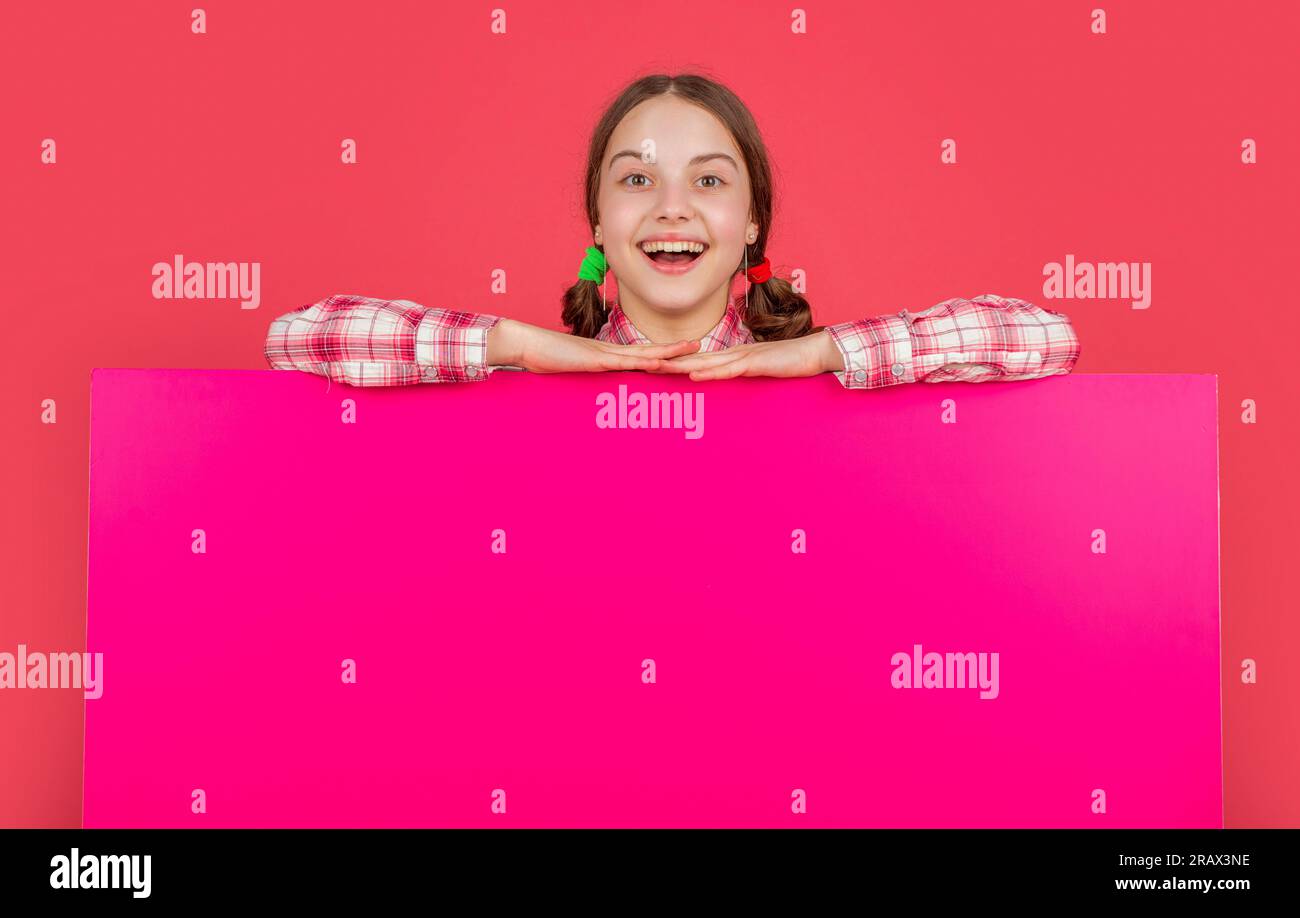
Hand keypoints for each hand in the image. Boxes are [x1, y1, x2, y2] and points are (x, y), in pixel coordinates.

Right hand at [492, 318, 702, 373]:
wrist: (526, 343)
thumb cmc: (544, 358)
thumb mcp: (570, 370)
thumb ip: (584, 374)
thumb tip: (593, 382)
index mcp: (605, 355)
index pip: (639, 356)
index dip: (661, 354)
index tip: (681, 354)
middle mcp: (609, 352)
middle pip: (648, 350)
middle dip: (674, 349)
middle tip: (699, 345)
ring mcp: (603, 354)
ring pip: (642, 353)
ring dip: (667, 352)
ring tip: (690, 349)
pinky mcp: (594, 360)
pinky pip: (623, 361)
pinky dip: (642, 362)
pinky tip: (658, 362)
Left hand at [648, 329, 840, 380]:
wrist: (814, 353)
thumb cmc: (789, 363)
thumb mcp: (759, 371)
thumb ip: (743, 374)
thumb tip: (728, 381)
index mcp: (732, 356)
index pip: (697, 359)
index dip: (675, 362)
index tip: (653, 365)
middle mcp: (732, 354)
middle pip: (693, 358)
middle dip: (667, 361)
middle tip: (640, 363)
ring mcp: (742, 357)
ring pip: (704, 362)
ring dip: (679, 365)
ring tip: (656, 367)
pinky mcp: (754, 364)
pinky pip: (728, 370)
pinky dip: (709, 373)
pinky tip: (693, 375)